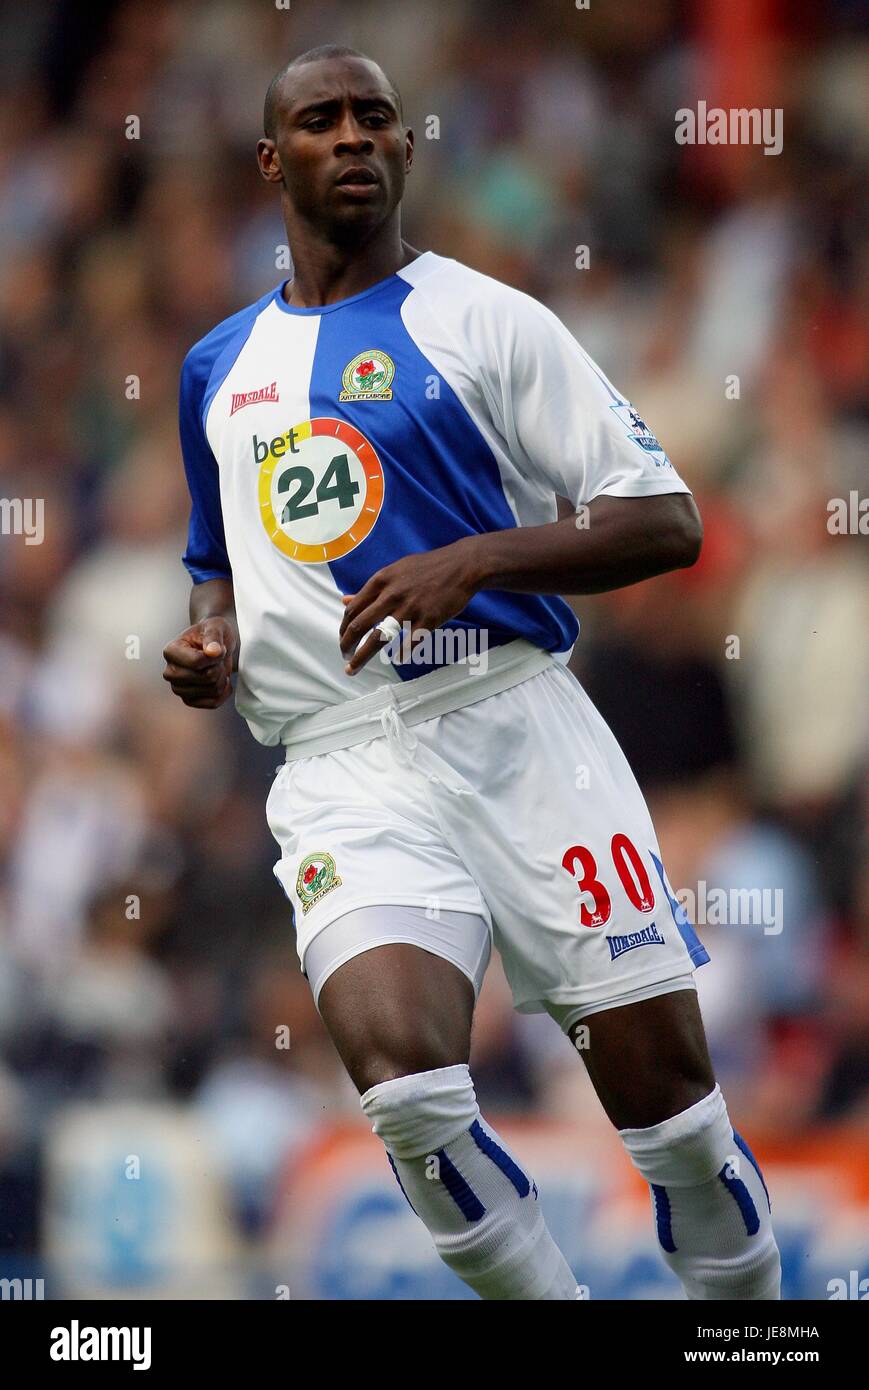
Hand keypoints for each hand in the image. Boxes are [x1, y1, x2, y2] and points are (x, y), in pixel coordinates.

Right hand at [162, 616, 237, 707]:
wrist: (215, 646)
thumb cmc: (212, 633)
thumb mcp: (215, 627)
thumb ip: (213, 637)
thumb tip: (213, 652)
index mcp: (170, 651)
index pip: (197, 662)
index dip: (215, 656)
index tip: (217, 648)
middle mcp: (170, 672)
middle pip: (207, 678)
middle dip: (219, 667)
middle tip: (217, 658)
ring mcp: (178, 688)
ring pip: (212, 690)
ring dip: (222, 678)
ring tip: (217, 667)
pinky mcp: (189, 700)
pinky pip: (214, 703)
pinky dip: (224, 692)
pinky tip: (222, 680)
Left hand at [339, 542, 479, 674]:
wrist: (461, 565)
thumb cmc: (427, 568)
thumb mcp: (394, 571)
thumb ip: (371, 589)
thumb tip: (345, 600)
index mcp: (381, 581)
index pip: (353, 609)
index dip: (343, 628)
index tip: (343, 639)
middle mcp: (391, 595)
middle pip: (360, 626)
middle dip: (346, 645)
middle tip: (344, 656)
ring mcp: (410, 608)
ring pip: (379, 638)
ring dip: (362, 656)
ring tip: (354, 667)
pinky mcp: (429, 619)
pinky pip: (410, 642)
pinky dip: (401, 653)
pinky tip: (397, 658)